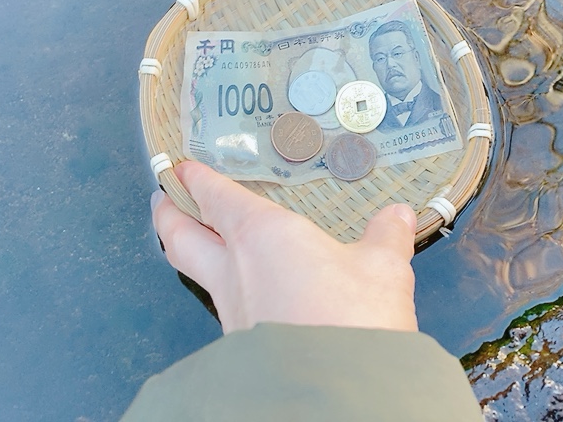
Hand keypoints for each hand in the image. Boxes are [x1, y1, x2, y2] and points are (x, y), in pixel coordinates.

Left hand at [151, 161, 418, 333]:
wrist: (337, 394)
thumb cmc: (351, 319)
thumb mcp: (382, 268)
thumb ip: (385, 236)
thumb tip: (397, 215)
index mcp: (258, 233)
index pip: (212, 195)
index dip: (194, 178)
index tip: (183, 167)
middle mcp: (233, 270)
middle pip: (179, 235)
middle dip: (168, 212)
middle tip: (165, 197)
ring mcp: (232, 311)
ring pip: (194, 271)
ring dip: (191, 250)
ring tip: (204, 239)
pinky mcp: (241, 345)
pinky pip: (223, 304)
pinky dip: (224, 286)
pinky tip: (249, 290)